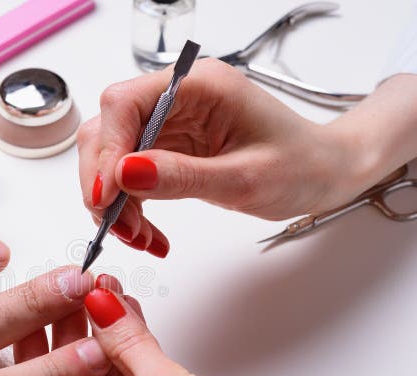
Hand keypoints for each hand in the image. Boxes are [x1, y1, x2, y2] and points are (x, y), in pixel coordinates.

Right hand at [78, 59, 386, 255]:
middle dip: (104, 184)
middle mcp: (176, 99)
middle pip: (108, 131)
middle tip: (120, 227)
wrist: (322, 174)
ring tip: (140, 237)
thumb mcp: (244, 179)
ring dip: (114, 203)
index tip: (107, 195)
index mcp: (198, 86)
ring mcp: (168, 124)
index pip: (124, 104)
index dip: (108, 149)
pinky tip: (147, 233)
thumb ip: (183, 176)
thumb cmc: (299, 167)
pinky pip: (127, 178)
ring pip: (111, 159)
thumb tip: (124, 174)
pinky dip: (128, 209)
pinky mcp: (166, 150)